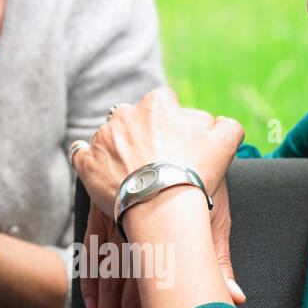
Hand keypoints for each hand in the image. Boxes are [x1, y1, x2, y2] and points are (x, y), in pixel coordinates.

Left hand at [70, 87, 243, 216]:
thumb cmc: (194, 173)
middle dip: (141, 133)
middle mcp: (124, 114)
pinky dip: (88, 160)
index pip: (162, 102)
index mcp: (156, 104)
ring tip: (131, 172)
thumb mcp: (225, 143)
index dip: (169, 120)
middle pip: (132, 118)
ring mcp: (102, 138)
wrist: (163, 205)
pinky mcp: (86, 162)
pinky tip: (98, 168)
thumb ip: (227, 126)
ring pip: (108, 136)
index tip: (173, 139)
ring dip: (117, 148)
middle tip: (153, 158)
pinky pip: (80, 153)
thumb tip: (222, 123)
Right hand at [81, 177, 244, 307]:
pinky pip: (90, 250)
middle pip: (127, 293)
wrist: (162, 134)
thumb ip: (217, 260)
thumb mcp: (213, 217)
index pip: (152, 295)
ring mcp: (112, 224)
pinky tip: (91, 304)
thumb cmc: (196, 176)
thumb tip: (234, 299)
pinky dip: (89, 279)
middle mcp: (133, 236)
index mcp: (163, 241)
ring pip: (107, 277)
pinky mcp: (99, 211)